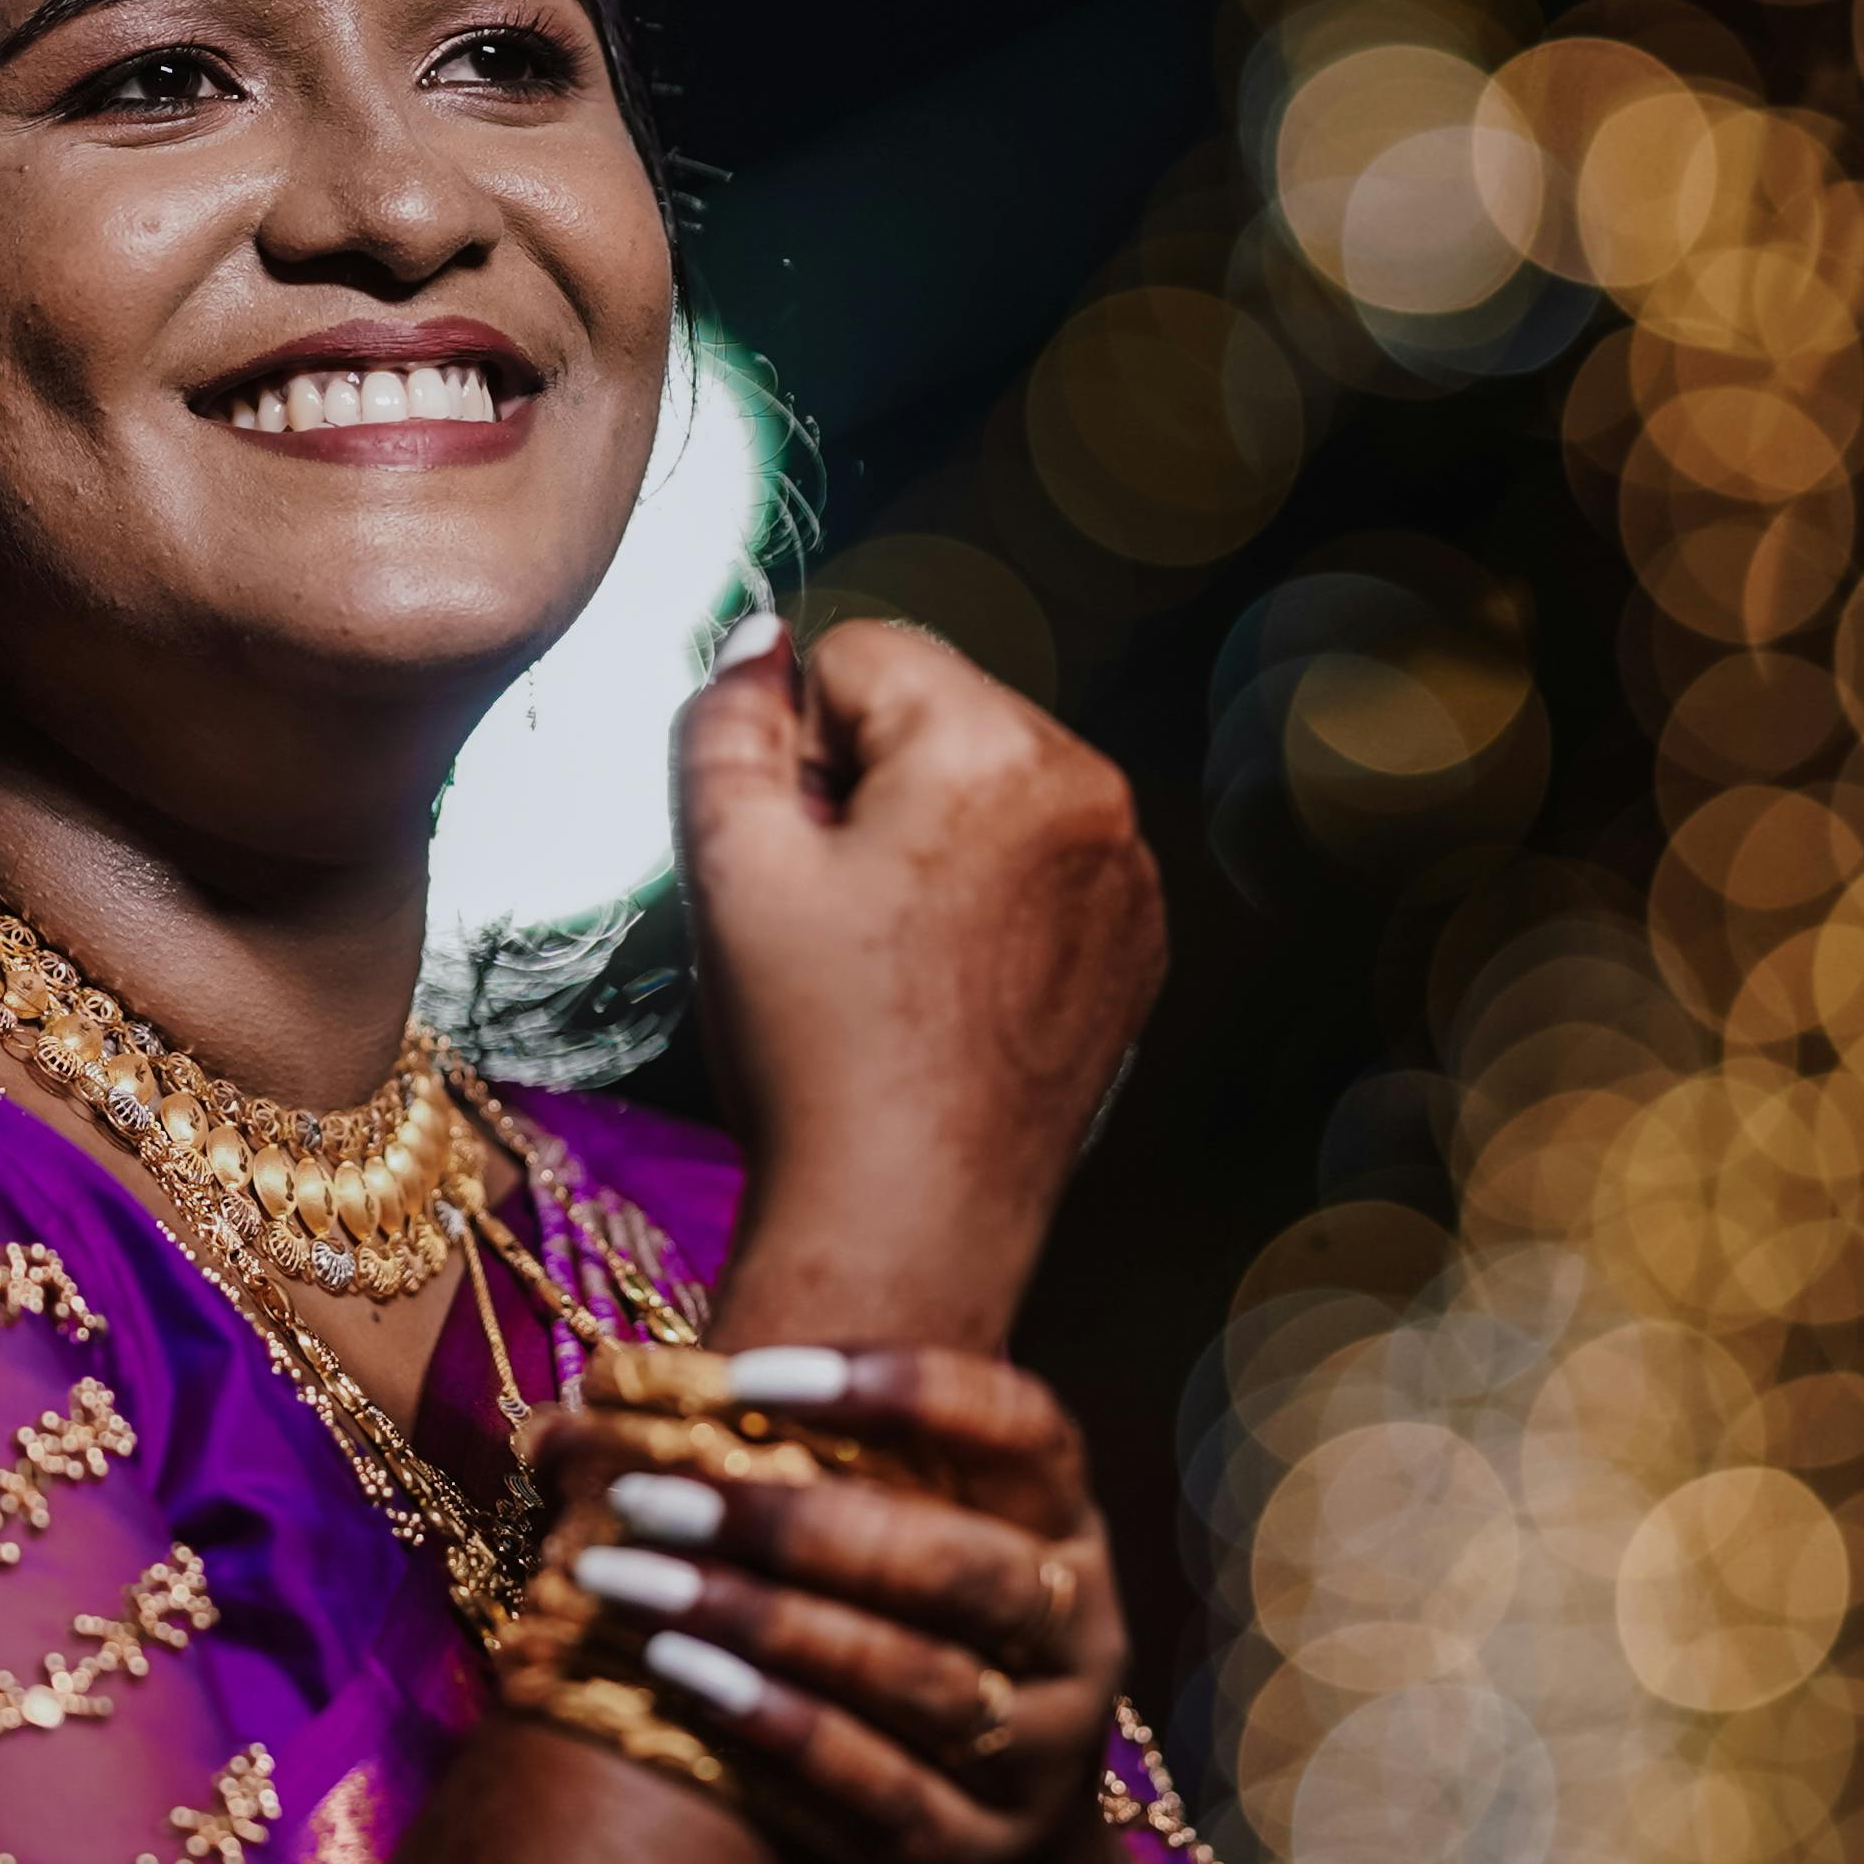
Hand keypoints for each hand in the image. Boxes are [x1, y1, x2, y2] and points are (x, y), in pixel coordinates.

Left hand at [530, 1348, 1194, 1863]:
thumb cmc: (913, 1680)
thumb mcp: (901, 1581)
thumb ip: (786, 1489)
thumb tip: (555, 1429)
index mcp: (1067, 1532)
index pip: (1023, 1427)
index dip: (902, 1387)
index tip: (752, 1377)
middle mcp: (1082, 1633)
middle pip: (959, 1563)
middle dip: (794, 1522)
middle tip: (648, 1494)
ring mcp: (1047, 1751)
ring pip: (912, 1675)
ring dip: (759, 1622)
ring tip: (630, 1581)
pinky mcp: (988, 1853)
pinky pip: (880, 1786)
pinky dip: (774, 1728)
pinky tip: (677, 1681)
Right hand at [674, 619, 1163, 1351]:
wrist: (907, 1222)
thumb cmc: (814, 1050)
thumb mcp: (729, 865)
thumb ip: (727, 719)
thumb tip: (761, 641)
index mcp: (995, 749)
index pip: (857, 654)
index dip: (792, 745)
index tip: (789, 851)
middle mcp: (1091, 790)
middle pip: (935, 713)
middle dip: (868, 783)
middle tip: (830, 913)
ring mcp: (1127, 873)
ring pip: (988, 788)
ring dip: (927, 838)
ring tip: (885, 958)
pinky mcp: (1136, 944)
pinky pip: (1041, 865)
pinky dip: (986, 900)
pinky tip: (940, 989)